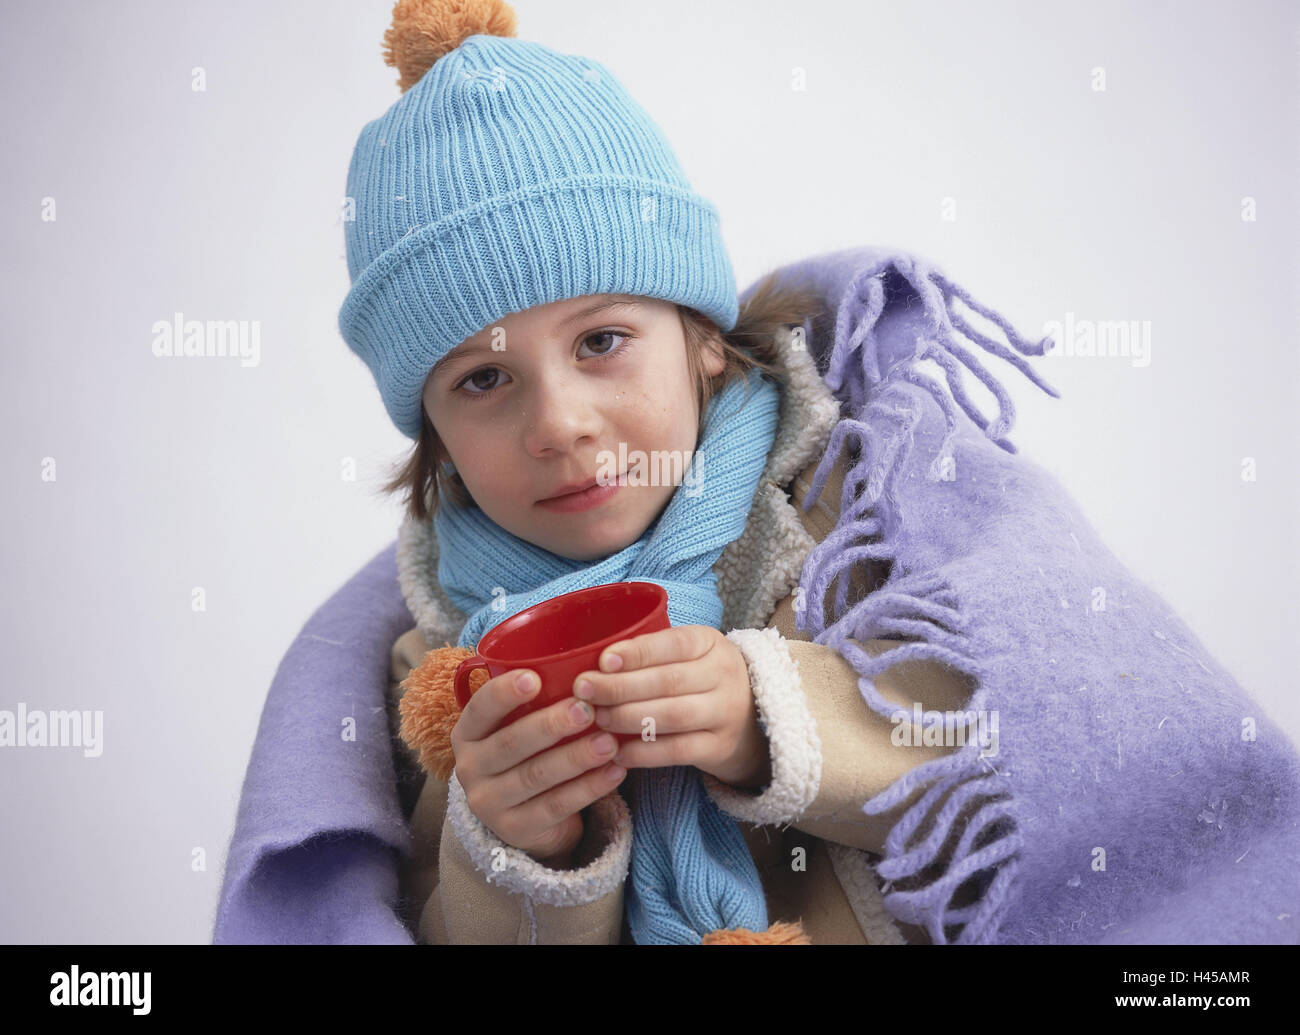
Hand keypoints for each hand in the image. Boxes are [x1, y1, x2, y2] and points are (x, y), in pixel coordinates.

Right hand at [450, 668, 626, 866]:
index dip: (503, 694)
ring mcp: (489, 803)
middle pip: (511, 744)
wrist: (523, 817)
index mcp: (468, 734)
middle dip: (550, 725)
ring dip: (576, 757)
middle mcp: (469, 768)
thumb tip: (586, 665)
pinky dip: (589, 788)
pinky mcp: (515, 831)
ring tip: (609, 742)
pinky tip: (616, 771)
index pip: (479, 709)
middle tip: (587, 709)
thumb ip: (536, 703)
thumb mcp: (517, 727)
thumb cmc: (526, 754)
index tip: (533, 678)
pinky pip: (556, 807)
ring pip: (536, 776)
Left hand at [572, 626, 771, 789]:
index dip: (638, 652)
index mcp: (711, 643)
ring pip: (672, 716)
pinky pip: (677, 751)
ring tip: (598, 719)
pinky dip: (644, 752)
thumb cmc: (702, 679)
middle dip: (620, 686)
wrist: (753, 719)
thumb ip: (653, 655)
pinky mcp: (720, 748)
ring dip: (628, 718)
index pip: (674, 643)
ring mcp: (725, 714)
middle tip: (584, 691)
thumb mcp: (691, 655)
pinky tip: (618, 752)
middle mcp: (723, 675)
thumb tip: (594, 664)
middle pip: (668, 681)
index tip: (603, 660)